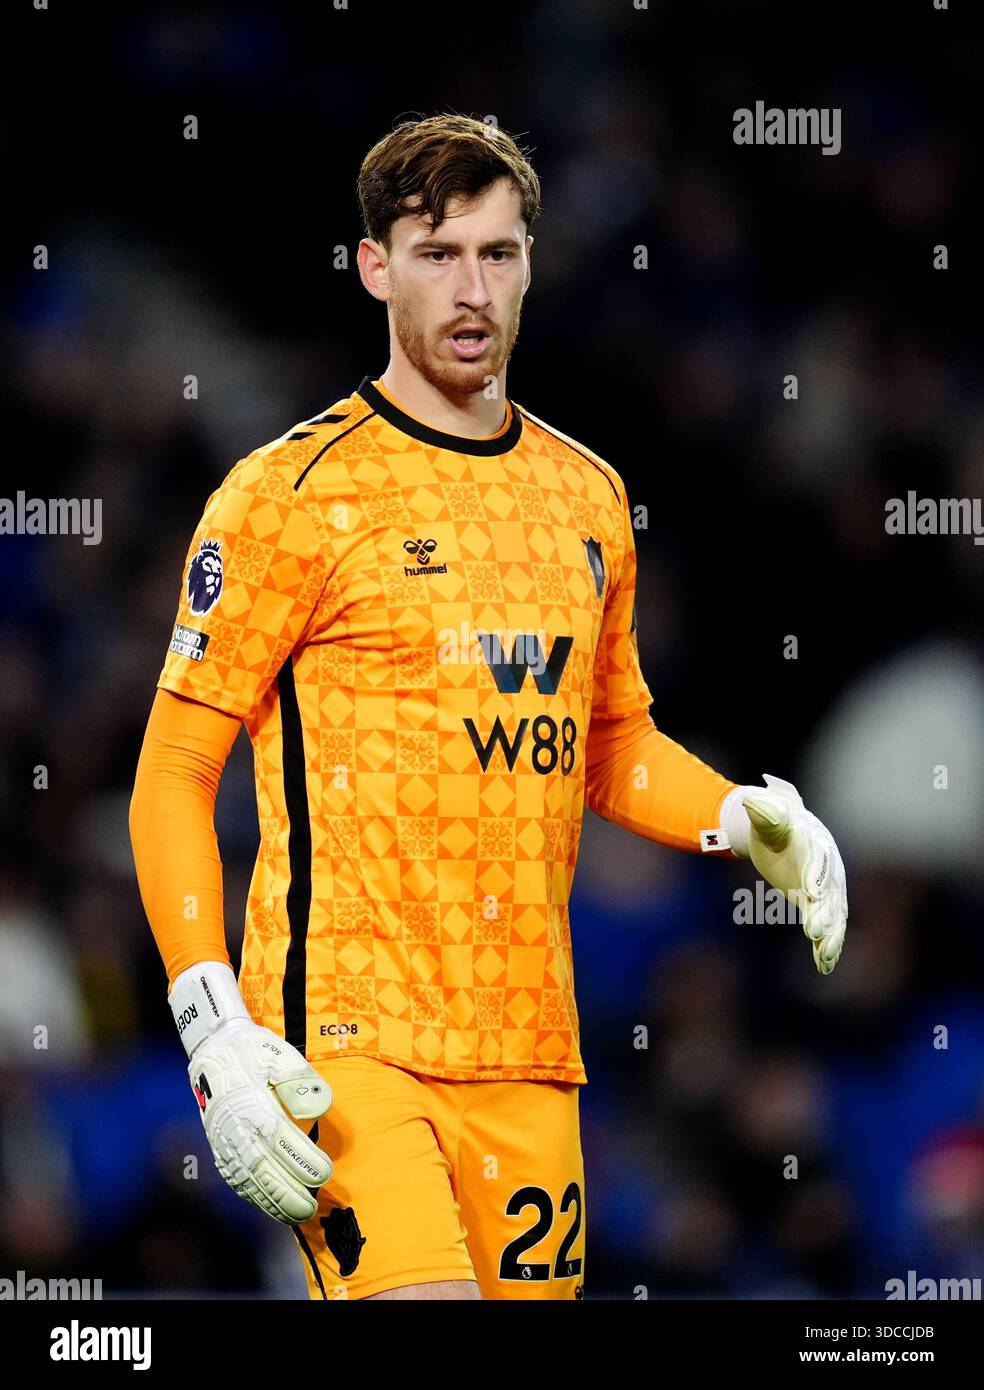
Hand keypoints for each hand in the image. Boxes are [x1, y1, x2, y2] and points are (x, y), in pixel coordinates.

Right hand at [171, 963, 333, 1222]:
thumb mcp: (277, 1052)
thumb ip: (299, 1077)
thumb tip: (321, 1106)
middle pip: (261, 1167)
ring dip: (272, 1201)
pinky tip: (272, 1207)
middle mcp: (234, 1126)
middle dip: (288, 1192)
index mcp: (250, 1102)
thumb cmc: (251, 1050)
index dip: (301, 1158)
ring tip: (298, 1215)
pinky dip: (254, 1196)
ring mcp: (224, 1141)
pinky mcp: (219, 1148)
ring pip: (247, 1178)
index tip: (325, 1172)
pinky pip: (235, 1178)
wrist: (212, 1048)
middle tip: (312, 1208)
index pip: (278, 1137)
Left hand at [723, 775, 847, 973]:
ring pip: (833, 915)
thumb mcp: (766, 814)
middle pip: (830, 892)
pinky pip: (826, 927)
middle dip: (824, 913)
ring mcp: (826, 888)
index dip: (816, 877)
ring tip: (826, 957)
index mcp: (817, 842)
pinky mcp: (817, 904)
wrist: (776, 827)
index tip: (811, 893)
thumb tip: (751, 800)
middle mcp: (828, 868)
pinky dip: (826, 946)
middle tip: (815, 932)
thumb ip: (764, 812)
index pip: (819, 861)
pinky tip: (824, 966)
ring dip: (831, 936)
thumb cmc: (770, 819)